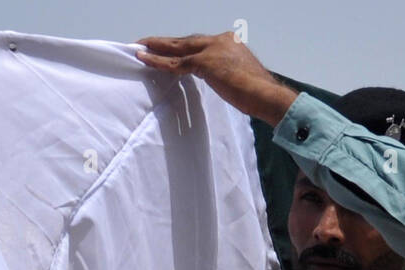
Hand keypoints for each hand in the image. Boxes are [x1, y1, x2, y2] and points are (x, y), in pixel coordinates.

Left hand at [134, 33, 298, 126]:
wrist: (265, 94)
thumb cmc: (257, 93)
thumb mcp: (240, 77)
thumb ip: (227, 73)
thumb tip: (221, 79)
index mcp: (230, 43)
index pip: (200, 43)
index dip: (183, 47)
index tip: (171, 49)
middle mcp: (220, 41)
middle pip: (186, 41)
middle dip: (166, 42)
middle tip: (147, 42)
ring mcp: (212, 50)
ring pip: (177, 48)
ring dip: (157, 47)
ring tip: (140, 47)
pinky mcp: (204, 62)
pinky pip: (174, 62)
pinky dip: (157, 61)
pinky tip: (143, 58)